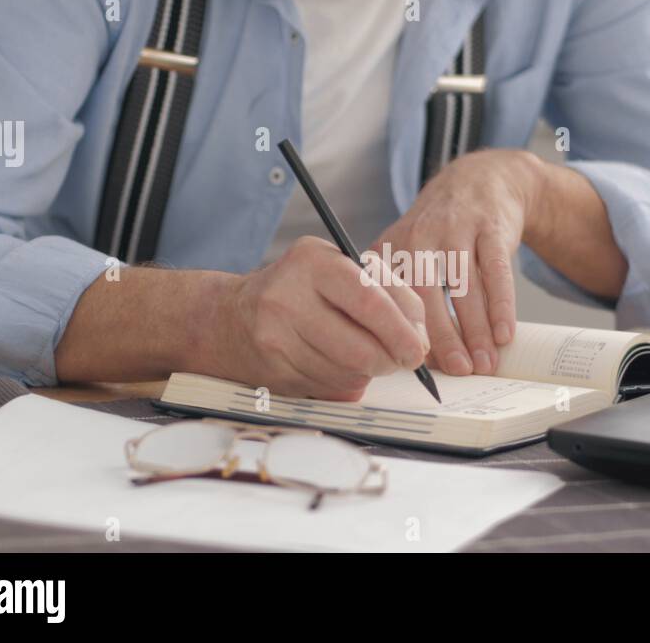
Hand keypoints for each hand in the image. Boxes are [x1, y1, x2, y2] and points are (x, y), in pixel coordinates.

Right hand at [213, 236, 429, 399]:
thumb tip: (419, 342)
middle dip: (390, 360)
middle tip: (401, 361)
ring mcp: (275, 336)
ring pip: (347, 373)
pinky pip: (327, 389)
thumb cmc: (301, 290)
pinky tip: (333, 365)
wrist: (230, 317)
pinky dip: (343, 383)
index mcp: (314, 261)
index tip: (419, 350)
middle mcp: (287, 296)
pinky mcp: (272, 370)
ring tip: (362, 356)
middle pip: (360, 346)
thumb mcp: (340, 271)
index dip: (401, 331)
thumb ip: (387, 294)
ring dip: (367, 373)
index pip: (369, 299)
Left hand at [372, 150, 545, 375]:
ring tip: (485, 362)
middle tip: (459, 372)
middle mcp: (418, 236)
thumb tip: (414, 357)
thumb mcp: (407, 253)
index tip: (420, 368)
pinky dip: (502, 306)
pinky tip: (505, 333)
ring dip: (476, 330)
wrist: (479, 181)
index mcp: (391, 250)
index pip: (392, 300)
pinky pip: (496, 272)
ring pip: (464, 287)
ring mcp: (455, 228)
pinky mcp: (490, 226)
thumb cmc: (440, 232)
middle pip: (428, 297)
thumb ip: (405, 297)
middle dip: (445, 339)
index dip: (405, 336)